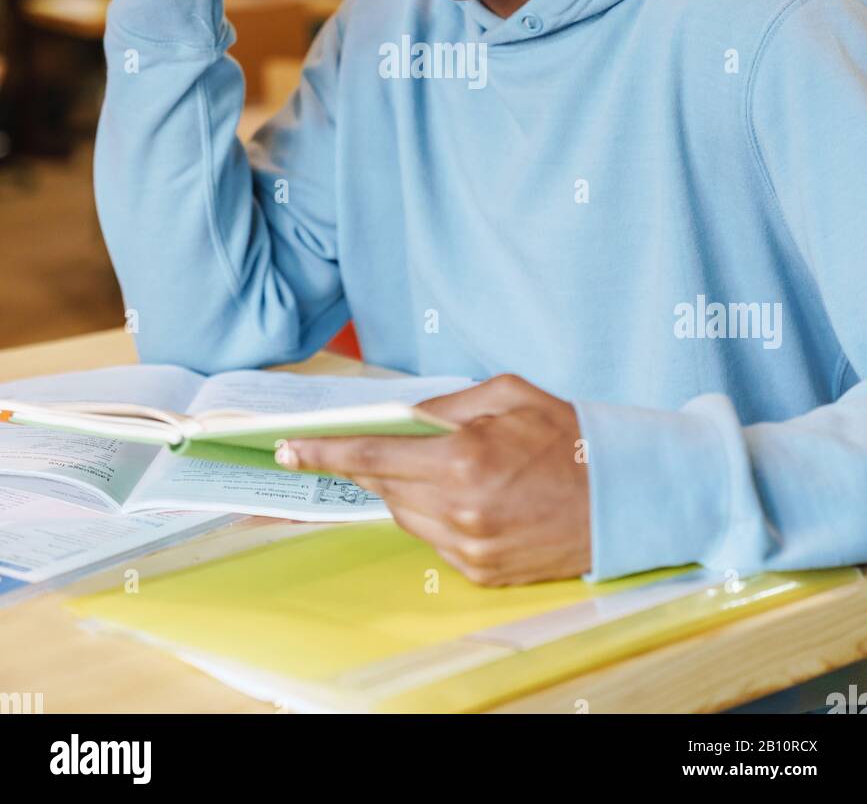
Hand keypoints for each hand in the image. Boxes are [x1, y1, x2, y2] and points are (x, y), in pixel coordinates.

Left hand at [276, 373, 591, 584]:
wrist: (624, 499)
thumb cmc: (568, 437)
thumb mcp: (509, 395)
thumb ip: (447, 404)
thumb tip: (401, 418)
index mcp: (463, 458)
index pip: (372, 456)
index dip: (325, 452)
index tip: (289, 447)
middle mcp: (460, 509)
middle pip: (384, 487)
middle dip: (380, 463)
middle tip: (395, 447)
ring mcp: (469, 547)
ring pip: (406, 515)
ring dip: (411, 489)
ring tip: (454, 467)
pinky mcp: (481, 572)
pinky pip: (434, 540)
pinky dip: (439, 515)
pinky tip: (475, 497)